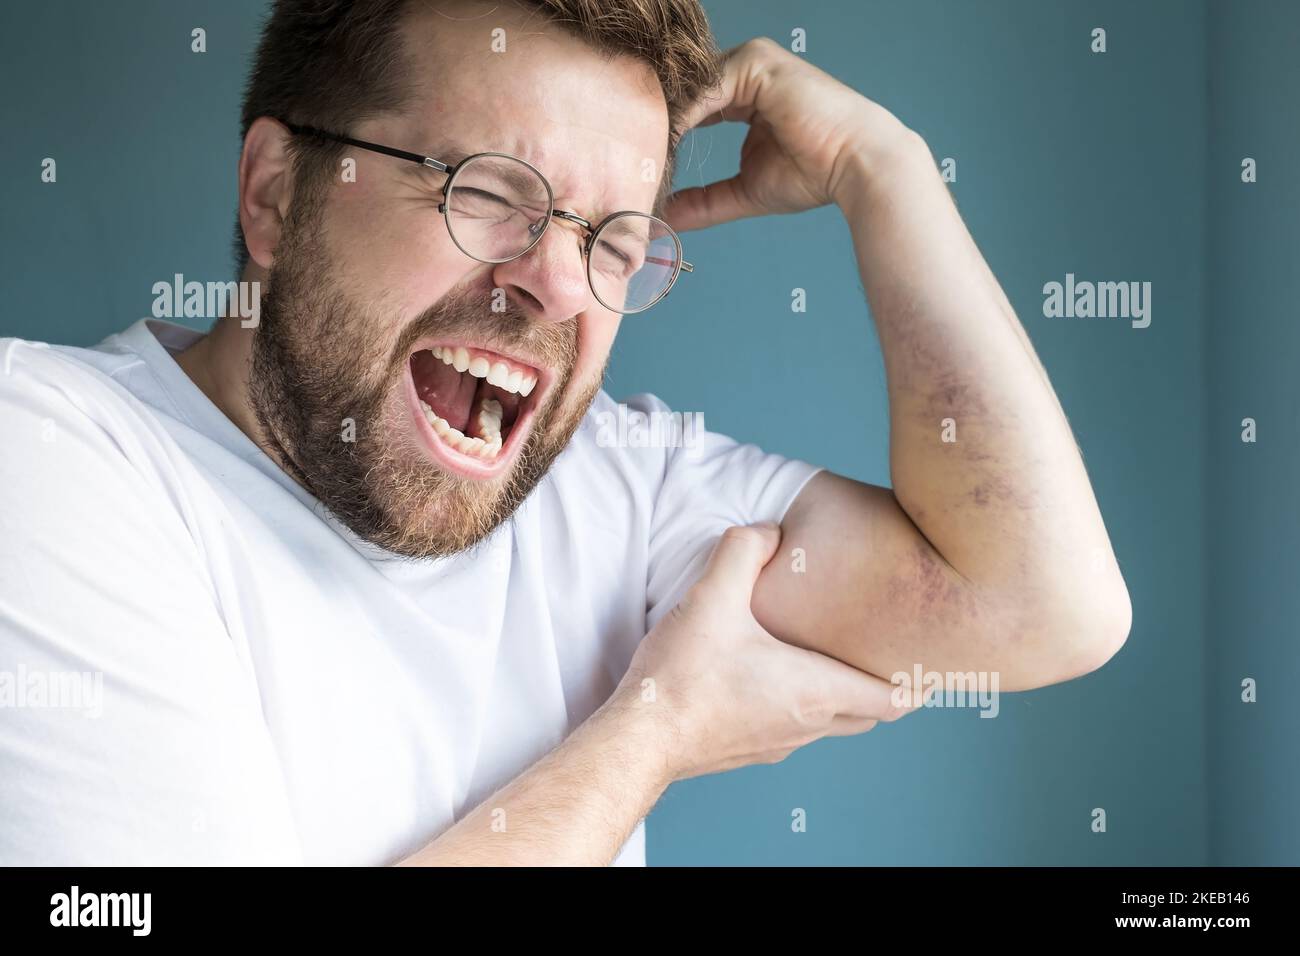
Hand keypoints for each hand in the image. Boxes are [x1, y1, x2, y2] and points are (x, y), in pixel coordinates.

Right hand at [614, 522, 919, 781]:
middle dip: (885, 687)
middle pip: (870, 714)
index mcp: (814, 690)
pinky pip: (795, 730)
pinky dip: (806, 709)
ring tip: (836, 662)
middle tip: (889, 654)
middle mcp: (806, 724)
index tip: (931, 661)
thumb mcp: (712, 598)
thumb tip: (770, 529)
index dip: (919, 680)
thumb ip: (745, 551)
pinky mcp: (749, 751)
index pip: (895, 698)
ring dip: (843, 698)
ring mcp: (778, 743)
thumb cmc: (682, 677)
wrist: (640, 739)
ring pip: (833, 724)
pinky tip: (776, 680)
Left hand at [662, 37, 913, 232]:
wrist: (856, 166)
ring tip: (639, 152)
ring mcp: (751, 61)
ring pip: (692, 88)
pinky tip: (666, 140)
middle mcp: (745, 71)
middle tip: (626, 158)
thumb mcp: (745, 190)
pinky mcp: (757, 63)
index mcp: (743, 94)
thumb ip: (705, 202)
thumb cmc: (814, 175)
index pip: (691, 108)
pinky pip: (707, 87)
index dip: (665, 136)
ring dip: (666, 118)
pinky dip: (685, 113)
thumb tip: (667, 220)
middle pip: (687, 93)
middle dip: (658, 123)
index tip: (638, 166)